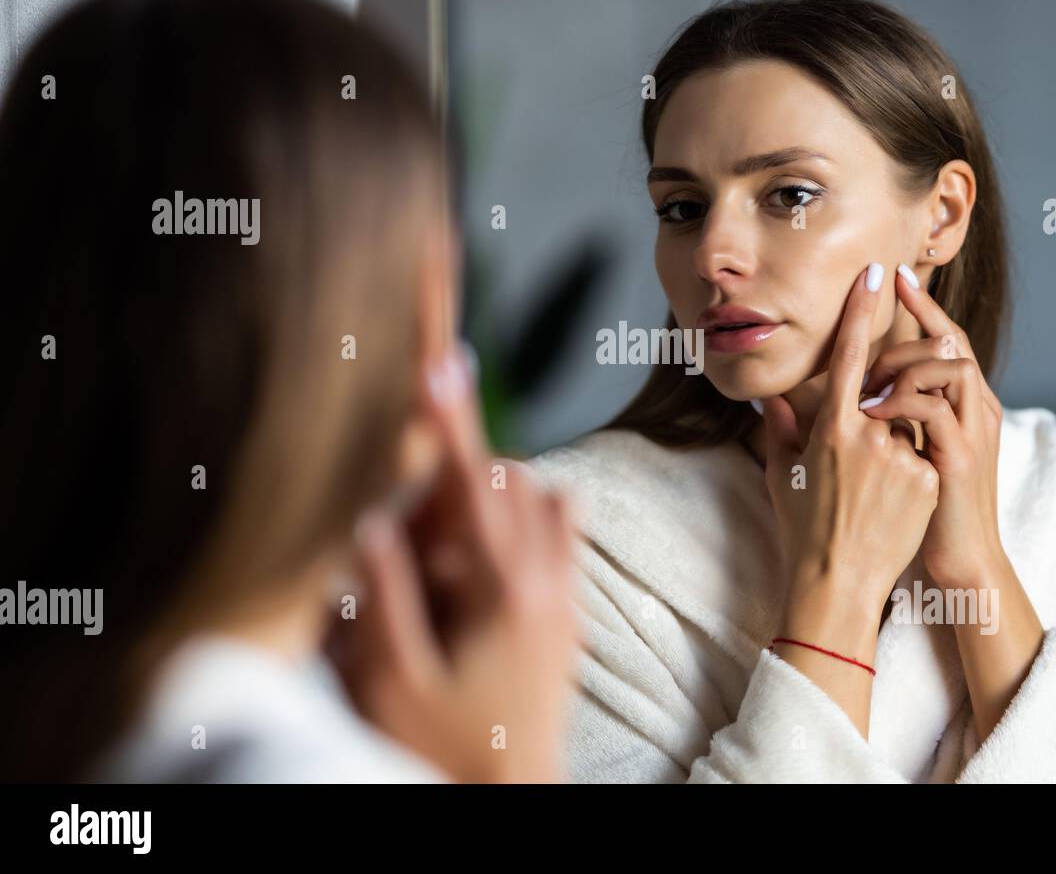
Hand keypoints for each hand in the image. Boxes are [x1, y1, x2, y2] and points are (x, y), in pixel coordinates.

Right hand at [327, 346, 577, 782]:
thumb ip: (384, 592)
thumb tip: (373, 516)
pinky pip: (563, 537)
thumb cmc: (445, 747)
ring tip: (444, 549)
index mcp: (504, 591)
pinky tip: (480, 567)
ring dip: (495, 498)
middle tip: (411, 520)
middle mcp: (549, 582)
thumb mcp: (393, 679)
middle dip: (460, 474)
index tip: (439, 366)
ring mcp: (567, 597)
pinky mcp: (570, 616)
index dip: (451, 421)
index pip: (473, 485)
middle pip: (512, 481)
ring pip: (545, 501)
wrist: (510, 799)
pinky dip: (526, 525)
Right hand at [762, 264, 938, 732]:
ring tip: (874, 494)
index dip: (862, 310)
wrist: (839, 586)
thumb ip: (782, 429)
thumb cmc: (803, 531)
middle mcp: (868, 432)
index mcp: (830, 426)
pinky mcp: (929, 477)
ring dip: (896, 446)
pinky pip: (925, 455)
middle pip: (886, 392)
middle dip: (884, 404)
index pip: (849, 353)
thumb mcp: (783, 476)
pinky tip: (894, 507)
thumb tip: (774, 399)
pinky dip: (913, 471)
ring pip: (907, 425)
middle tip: (868, 441)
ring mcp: (902, 454)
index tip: (876, 273)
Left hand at [859, 267, 1004, 589]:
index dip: (923, 306)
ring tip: (867, 390)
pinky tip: (870, 413)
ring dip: (903, 365)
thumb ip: (880, 422)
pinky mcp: (959, 456)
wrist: (960, 563)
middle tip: (865, 358)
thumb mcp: (904, 457)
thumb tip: (834, 396)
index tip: (893, 277)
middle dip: (904, 336)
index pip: (945, 340)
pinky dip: (900, 400)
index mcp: (962, 405)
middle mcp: (976, 409)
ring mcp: (972, 431)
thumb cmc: (925, 512)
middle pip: (948, 342)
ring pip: (949, 363)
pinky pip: (934, 407)